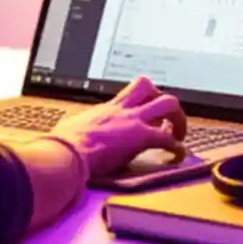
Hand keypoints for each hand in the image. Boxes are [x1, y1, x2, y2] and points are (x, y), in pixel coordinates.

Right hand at [48, 76, 186, 175]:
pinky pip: (169, 139)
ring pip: (167, 103)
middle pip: (149, 87)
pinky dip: (178, 148)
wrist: (67, 153)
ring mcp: (133, 121)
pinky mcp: (141, 137)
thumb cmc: (63, 145)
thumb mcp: (72, 128)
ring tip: (179, 135)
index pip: (129, 93)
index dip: (141, 101)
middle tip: (168, 120)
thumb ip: (81, 129)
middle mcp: (121, 110)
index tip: (145, 115)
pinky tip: (178, 156)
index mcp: (106, 109)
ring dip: (178, 118)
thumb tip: (71, 135)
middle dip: (162, 102)